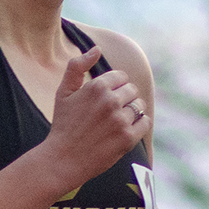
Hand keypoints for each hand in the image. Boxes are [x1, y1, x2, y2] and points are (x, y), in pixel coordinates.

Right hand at [43, 47, 150, 185]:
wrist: (63, 160)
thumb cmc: (63, 125)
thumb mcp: (63, 93)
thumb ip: (77, 67)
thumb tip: (97, 48)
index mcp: (96, 86)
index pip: (121, 76)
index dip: (115, 87)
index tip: (106, 99)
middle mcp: (110, 101)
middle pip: (132, 90)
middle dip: (124, 99)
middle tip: (111, 113)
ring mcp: (120, 120)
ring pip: (140, 105)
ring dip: (132, 112)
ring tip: (117, 122)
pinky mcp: (128, 138)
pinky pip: (145, 122)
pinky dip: (139, 125)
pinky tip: (126, 131)